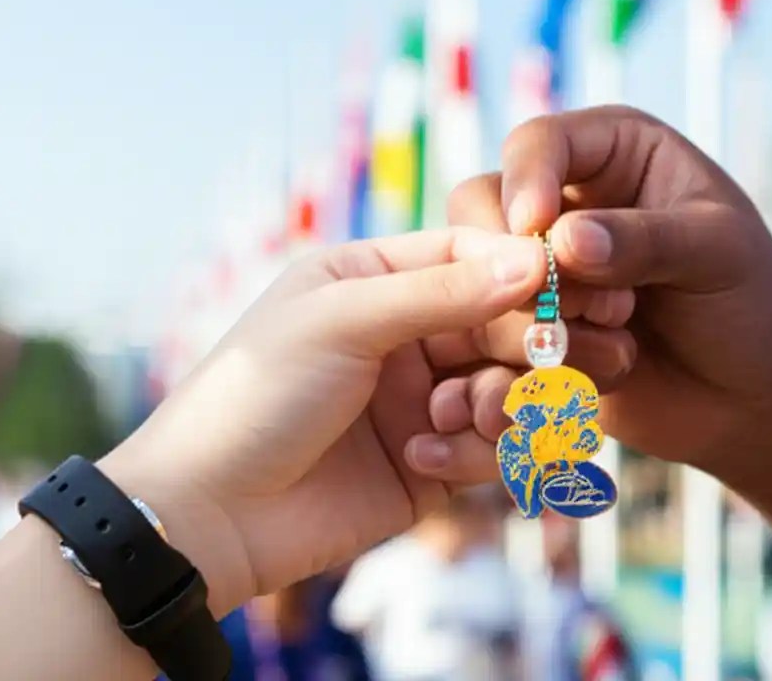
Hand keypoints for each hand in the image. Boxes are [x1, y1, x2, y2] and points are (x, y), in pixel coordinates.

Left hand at [98, 229, 546, 614]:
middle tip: (548, 360)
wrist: (210, 517)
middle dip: (527, 344)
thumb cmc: (257, 396)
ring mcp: (422, 402)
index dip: (520, 268)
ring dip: (503, 402)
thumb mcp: (344, 320)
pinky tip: (421, 461)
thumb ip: (444, 291)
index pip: (471, 254)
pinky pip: (494, 450)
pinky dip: (476, 454)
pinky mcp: (433, 466)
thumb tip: (535, 258)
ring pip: (512, 388)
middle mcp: (406, 336)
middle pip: (506, 322)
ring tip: (460, 419)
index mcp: (374, 280)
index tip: (562, 286)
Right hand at [430, 106, 771, 475]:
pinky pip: (492, 344)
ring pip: (478, 281)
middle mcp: (565, 203)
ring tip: (623, 344)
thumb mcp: (716, 254)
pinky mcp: (531, 333)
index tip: (533, 226)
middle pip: (480, 207)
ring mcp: (542, 271)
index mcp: (612, 152)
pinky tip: (602, 379)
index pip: (537, 144)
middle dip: (527, 264)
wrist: (752, 398)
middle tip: (605, 307)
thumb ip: (644, 240)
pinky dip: (536, 367)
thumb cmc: (751, 304)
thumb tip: (564, 241)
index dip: (526, 182)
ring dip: (544, 324)